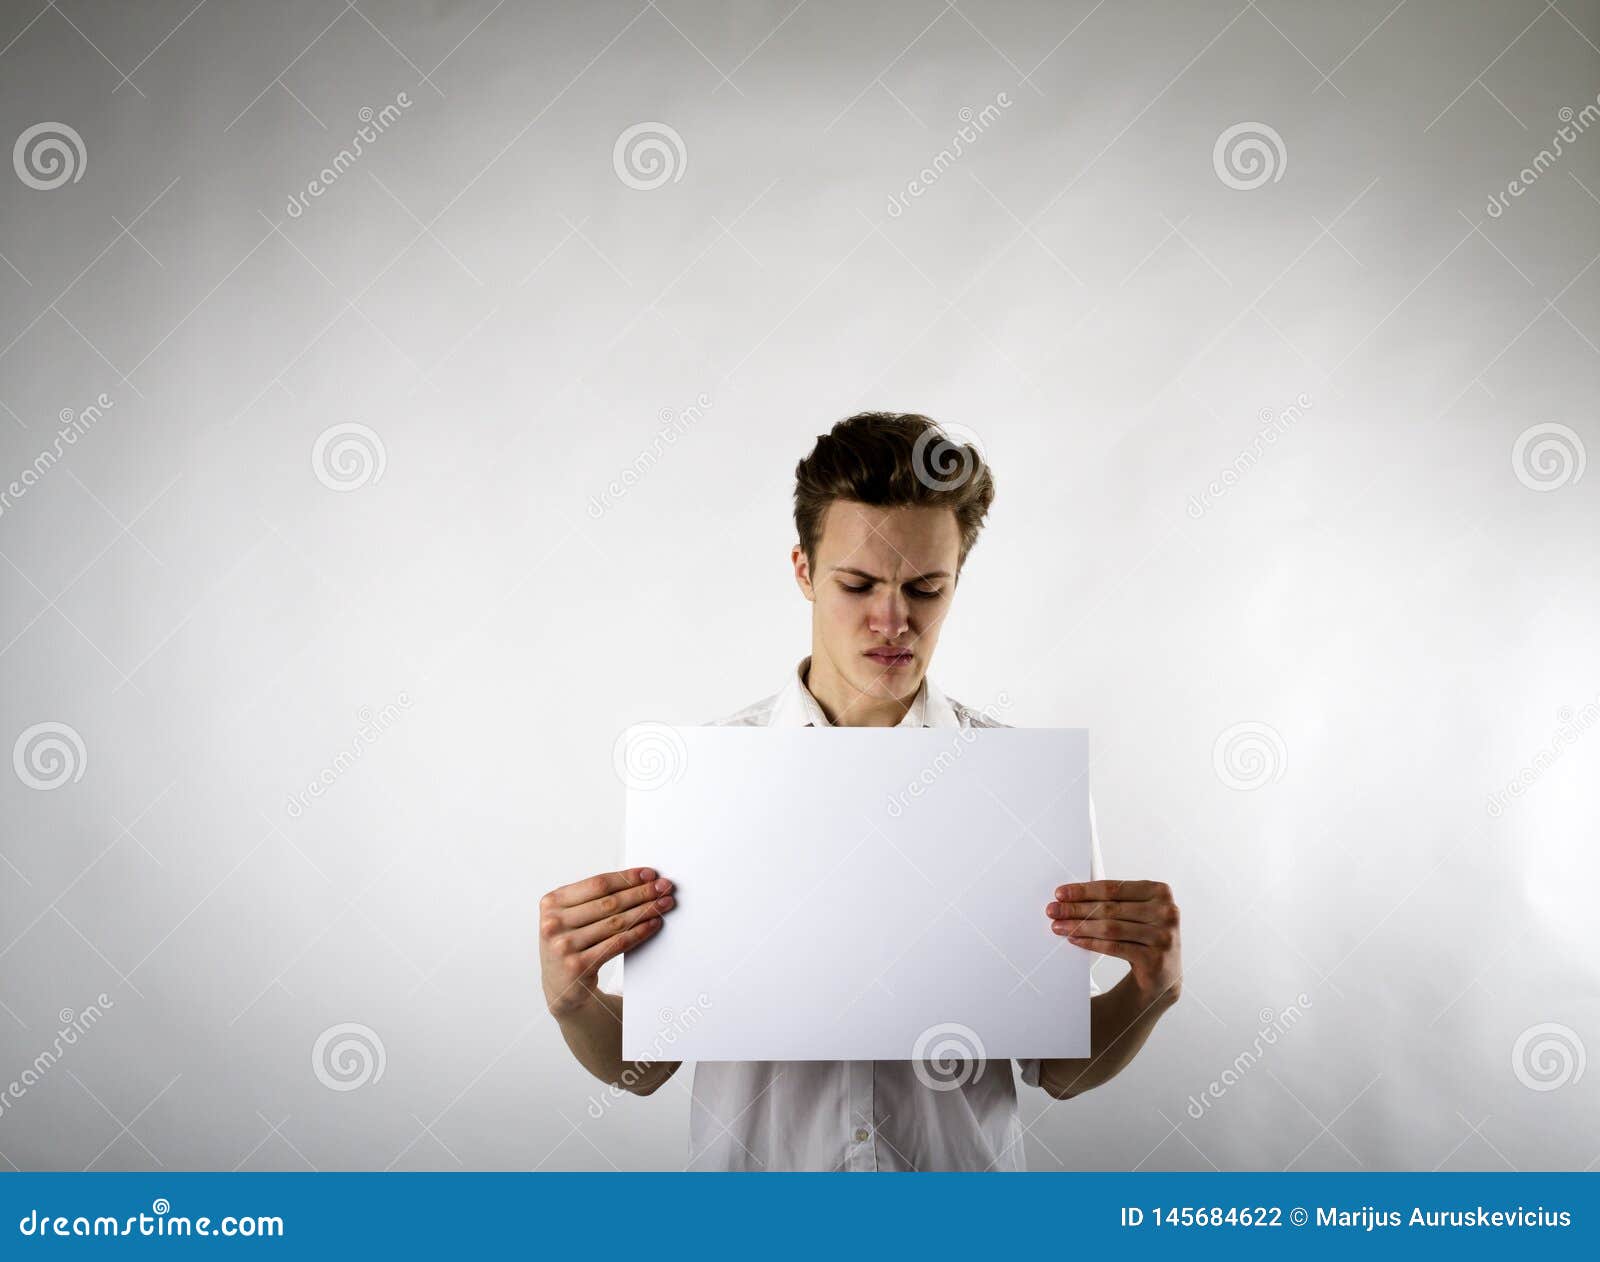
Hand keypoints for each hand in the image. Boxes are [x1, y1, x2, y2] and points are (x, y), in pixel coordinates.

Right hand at [539, 867, 675, 1017]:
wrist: (559, 987)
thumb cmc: (569, 944)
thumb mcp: (569, 916)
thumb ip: (593, 897)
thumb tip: (639, 880)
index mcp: (551, 903)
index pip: (597, 884)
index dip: (627, 878)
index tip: (649, 874)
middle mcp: (553, 923)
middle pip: (609, 902)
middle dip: (641, 892)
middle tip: (664, 887)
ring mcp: (564, 946)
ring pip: (616, 922)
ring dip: (646, 911)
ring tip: (664, 904)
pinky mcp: (578, 966)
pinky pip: (617, 944)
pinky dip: (639, 932)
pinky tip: (653, 924)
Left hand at [1045, 879, 1181, 1007]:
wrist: (1164, 974)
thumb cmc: (1143, 935)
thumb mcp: (1136, 912)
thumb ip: (1113, 900)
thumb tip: (1069, 897)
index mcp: (1160, 892)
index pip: (1114, 888)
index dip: (1084, 890)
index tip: (1060, 893)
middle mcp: (1166, 912)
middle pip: (1110, 908)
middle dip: (1076, 908)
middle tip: (1053, 910)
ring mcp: (1162, 937)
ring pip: (1110, 928)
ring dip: (1079, 926)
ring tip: (1058, 926)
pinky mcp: (1155, 959)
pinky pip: (1114, 947)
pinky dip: (1091, 943)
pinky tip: (1074, 939)